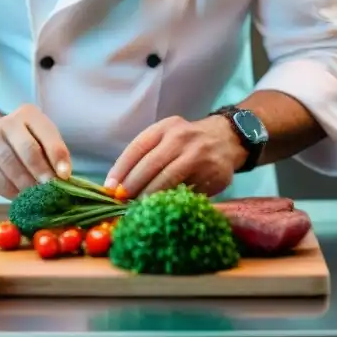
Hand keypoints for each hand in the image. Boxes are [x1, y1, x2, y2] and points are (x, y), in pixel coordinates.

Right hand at [0, 103, 71, 199]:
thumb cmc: (24, 139)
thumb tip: (64, 178)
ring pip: (12, 168)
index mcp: (28, 114)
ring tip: (40, 197)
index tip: (65, 175)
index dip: (57, 155)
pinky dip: (15, 193)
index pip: (46, 134)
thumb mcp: (40, 136)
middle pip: (28, 150)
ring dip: (29, 186)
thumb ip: (52, 153)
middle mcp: (6, 124)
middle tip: (53, 190)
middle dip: (43, 173)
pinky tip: (24, 198)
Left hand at [105, 115, 247, 197]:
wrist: (227, 138)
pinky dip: (173, 200)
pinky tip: (162, 208)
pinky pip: (189, 190)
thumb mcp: (167, 137)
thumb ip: (146, 155)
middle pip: (151, 163)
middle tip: (121, 201)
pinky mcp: (214, 173)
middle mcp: (182, 138)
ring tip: (138, 207)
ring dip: (151, 195)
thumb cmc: (186, 142)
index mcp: (165, 127)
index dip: (121, 169)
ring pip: (169, 178)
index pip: (138, 147)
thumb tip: (118, 185)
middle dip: (133, 185)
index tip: (110, 188)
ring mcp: (199, 155)